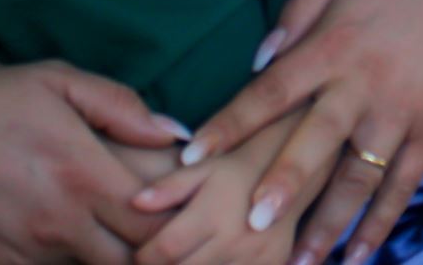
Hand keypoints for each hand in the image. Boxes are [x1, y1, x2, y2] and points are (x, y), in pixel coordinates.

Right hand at [0, 60, 187, 262]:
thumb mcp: (52, 80)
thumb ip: (119, 105)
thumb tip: (174, 133)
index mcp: (81, 172)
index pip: (157, 220)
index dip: (179, 217)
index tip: (186, 201)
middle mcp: (60, 223)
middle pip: (133, 260)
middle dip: (154, 246)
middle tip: (159, 223)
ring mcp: (27, 254)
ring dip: (109, 253)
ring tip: (114, 226)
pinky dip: (67, 260)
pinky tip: (70, 234)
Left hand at [130, 113, 314, 264]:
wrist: (288, 176)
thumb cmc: (235, 170)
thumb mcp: (202, 167)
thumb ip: (169, 186)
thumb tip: (134, 202)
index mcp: (216, 211)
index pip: (166, 249)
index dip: (144, 255)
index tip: (138, 253)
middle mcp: (238, 240)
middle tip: (155, 261)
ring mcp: (259, 261)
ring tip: (181, 260)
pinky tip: (207, 262)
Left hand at [179, 0, 422, 263]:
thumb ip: (297, 10)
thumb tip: (257, 58)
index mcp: (334, 45)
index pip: (273, 88)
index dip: (232, 122)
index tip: (194, 155)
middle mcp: (363, 85)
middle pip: (315, 141)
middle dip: (284, 183)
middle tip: (252, 223)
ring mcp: (399, 116)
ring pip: (357, 179)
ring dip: (329, 224)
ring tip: (302, 263)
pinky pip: (400, 189)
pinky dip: (381, 226)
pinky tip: (359, 257)